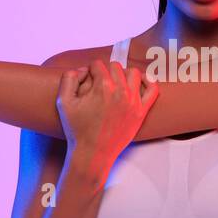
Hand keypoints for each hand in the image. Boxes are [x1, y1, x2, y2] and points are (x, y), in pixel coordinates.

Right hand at [56, 59, 159, 173]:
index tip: (87, 79)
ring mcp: (133, 101)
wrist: (92, 154)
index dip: (90, 70)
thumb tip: (82, 69)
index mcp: (102, 87)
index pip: (98, 64)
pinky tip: (140, 83)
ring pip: (134, 73)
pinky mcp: (141, 112)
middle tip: (99, 83)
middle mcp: (120, 91)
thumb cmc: (77, 130)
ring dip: (124, 74)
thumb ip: (68, 78)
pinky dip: (149, 82)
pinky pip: (153, 90)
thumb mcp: (63, 102)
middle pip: (115, 67)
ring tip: (116, 83)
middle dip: (106, 71)